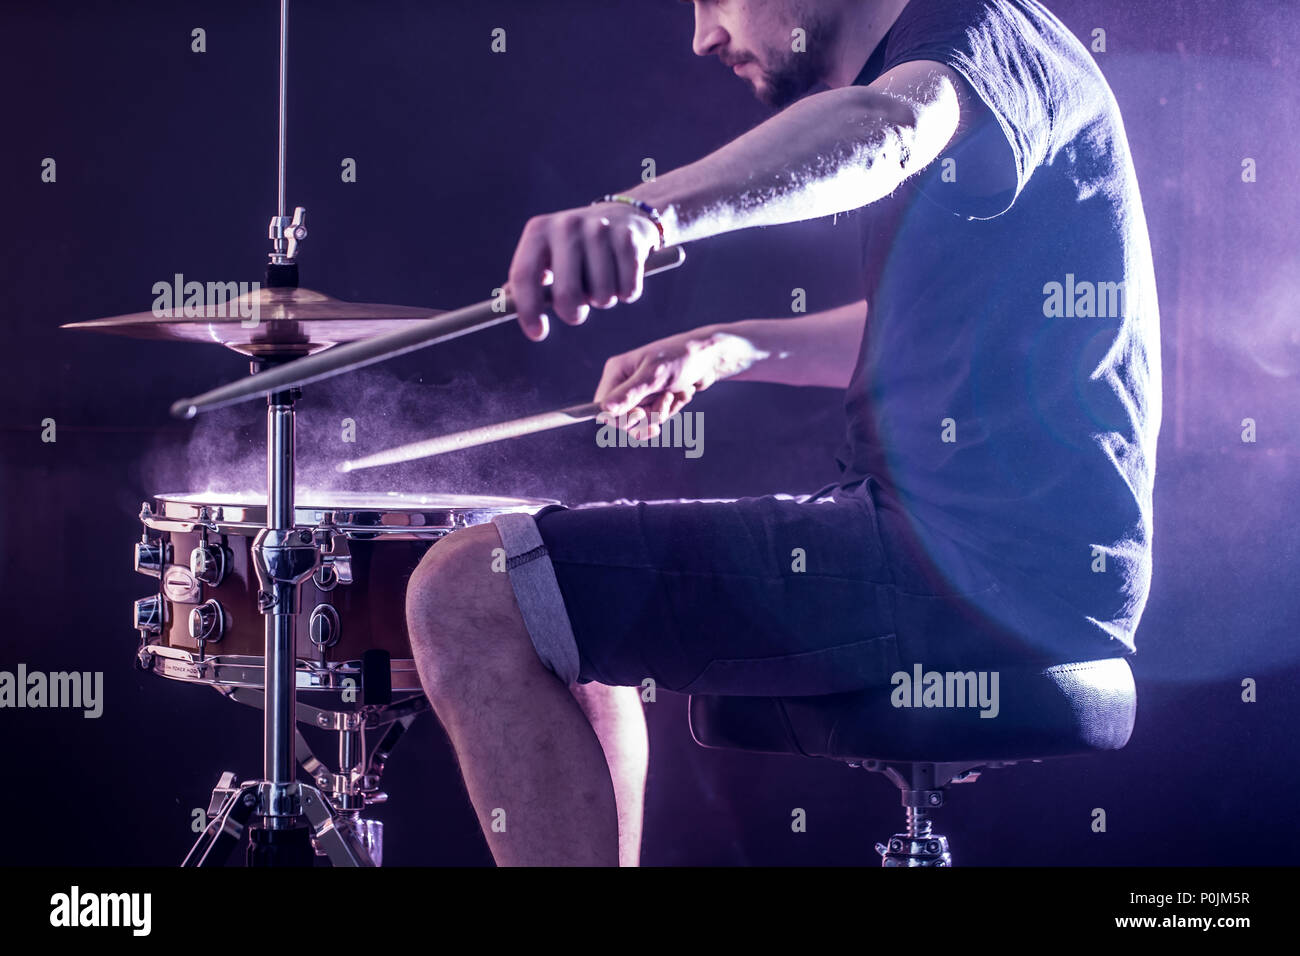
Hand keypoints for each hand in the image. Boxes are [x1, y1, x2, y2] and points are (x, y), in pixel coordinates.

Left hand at [506, 202, 661, 340]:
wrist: (624, 217)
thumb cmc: (576, 248)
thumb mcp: (546, 256)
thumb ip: (525, 280)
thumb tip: (502, 304)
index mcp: (538, 231)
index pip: (524, 275)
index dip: (528, 309)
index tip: (537, 334)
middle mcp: (566, 225)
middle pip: (566, 293)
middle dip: (573, 314)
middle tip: (576, 313)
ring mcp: (600, 229)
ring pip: (602, 295)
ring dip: (603, 301)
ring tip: (602, 285)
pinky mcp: (629, 238)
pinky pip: (627, 289)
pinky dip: (626, 294)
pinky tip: (622, 278)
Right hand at [593, 326, 769, 439]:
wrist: (711, 358)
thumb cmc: (682, 358)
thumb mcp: (655, 375)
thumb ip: (630, 394)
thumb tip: (604, 411)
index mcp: (617, 372)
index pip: (603, 407)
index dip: (619, 418)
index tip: (640, 415)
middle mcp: (625, 382)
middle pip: (622, 419)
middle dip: (647, 416)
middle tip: (665, 402)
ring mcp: (640, 392)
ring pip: (642, 421)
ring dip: (662, 413)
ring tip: (675, 394)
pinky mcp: (655, 399)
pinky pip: (656, 418)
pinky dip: (672, 410)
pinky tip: (683, 393)